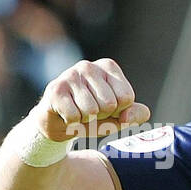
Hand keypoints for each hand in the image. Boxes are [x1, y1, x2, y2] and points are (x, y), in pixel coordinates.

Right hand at [30, 58, 150, 141]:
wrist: (59, 123)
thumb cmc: (95, 116)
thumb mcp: (120, 116)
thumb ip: (135, 115)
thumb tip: (127, 116)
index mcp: (108, 67)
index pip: (127, 97)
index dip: (119, 110)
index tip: (107, 107)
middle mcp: (88, 66)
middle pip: (110, 104)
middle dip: (102, 115)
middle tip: (90, 111)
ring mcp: (69, 75)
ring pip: (92, 111)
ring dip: (86, 119)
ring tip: (79, 112)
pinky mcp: (55, 89)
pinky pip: (75, 116)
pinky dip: (73, 123)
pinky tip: (66, 115)